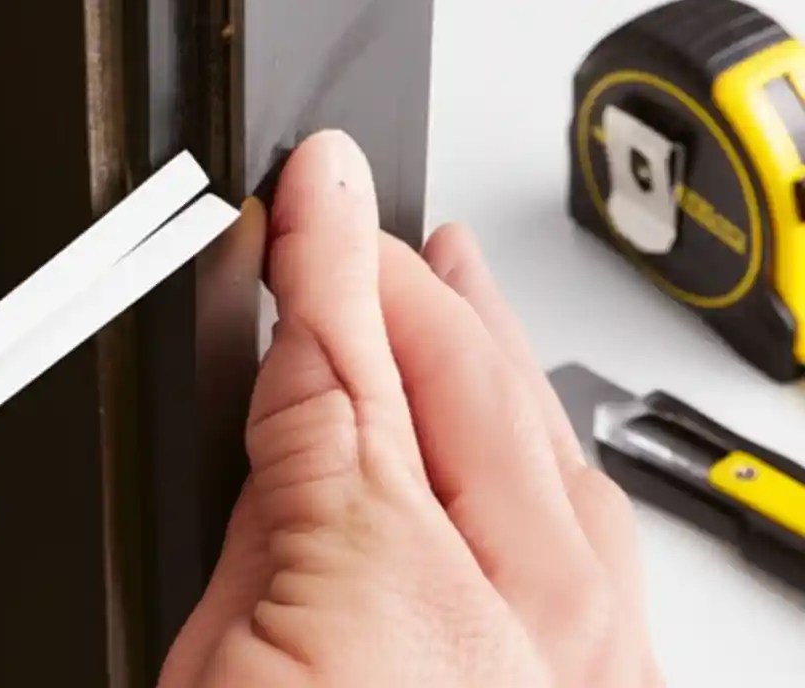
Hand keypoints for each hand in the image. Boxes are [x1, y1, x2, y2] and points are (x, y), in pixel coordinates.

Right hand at [161, 131, 661, 686]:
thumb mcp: (231, 649)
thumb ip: (287, 481)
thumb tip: (303, 330)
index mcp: (430, 598)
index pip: (370, 375)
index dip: (329, 269)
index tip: (308, 195)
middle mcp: (542, 619)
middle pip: (475, 385)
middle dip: (408, 283)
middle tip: (347, 212)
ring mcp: (586, 646)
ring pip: (544, 436)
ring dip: (484, 336)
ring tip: (444, 270)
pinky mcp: (602, 671)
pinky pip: (584, 511)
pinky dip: (538, 431)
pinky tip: (504, 405)